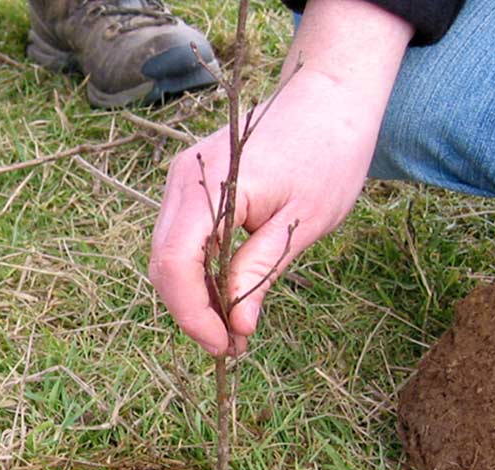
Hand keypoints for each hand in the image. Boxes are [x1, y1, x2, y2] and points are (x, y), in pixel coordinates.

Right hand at [147, 0, 412, 354]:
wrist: (330, 98)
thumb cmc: (327, 154)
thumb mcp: (302, 221)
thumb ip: (261, 270)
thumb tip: (238, 325)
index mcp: (209, 186)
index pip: (175, 263)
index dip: (192, 313)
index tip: (224, 346)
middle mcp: (183, 180)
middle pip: (163, 264)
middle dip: (192, 312)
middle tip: (232, 346)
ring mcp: (183, 181)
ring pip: (168, 255)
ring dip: (193, 296)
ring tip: (233, 326)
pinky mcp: (191, 186)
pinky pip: (181, 240)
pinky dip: (198, 273)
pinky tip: (227, 293)